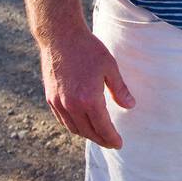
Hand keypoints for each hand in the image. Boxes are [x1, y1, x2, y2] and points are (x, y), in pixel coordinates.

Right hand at [39, 28, 135, 148]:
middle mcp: (72, 105)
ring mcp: (59, 102)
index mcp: (89, 99)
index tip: (119, 143)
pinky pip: (63, 119)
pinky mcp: (50, 98)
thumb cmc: (88, 49)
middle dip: (101, 139)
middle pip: (88, 131)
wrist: (60, 36)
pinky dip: (73, 125)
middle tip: (111, 142)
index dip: (111, 138)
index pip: (103, 127)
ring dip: (87, 134)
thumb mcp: (110, 66)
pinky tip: (81, 123)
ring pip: (74, 128)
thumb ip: (120, 89)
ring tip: (98, 134)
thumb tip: (131, 105)